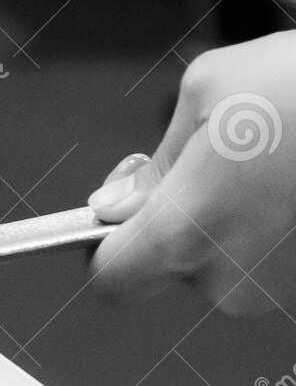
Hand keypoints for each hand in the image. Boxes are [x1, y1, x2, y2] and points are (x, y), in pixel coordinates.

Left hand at [88, 32, 295, 315]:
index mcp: (184, 235)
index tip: (119, 215)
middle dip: (181, 220)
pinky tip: (295, 183)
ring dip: (236, 223)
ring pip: (228, 264)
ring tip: (273, 164)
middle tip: (214, 162)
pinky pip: (276, 261)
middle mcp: (231, 280)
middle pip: (173, 268)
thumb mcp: (208, 92)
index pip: (112, 280)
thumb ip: (154, 162)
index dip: (108, 246)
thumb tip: (114, 204)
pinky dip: (280, 228)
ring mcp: (282, 292)